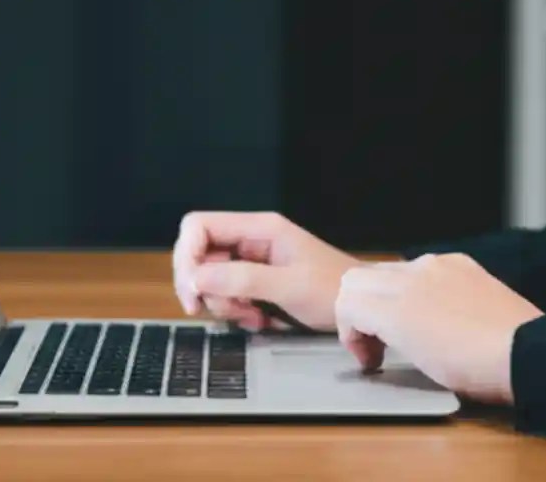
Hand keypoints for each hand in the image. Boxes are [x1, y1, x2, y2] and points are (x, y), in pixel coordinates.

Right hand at [172, 212, 362, 330]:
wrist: (358, 305)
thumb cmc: (332, 290)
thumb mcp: (288, 286)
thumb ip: (243, 279)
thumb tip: (198, 278)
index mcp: (259, 228)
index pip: (199, 226)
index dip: (187, 256)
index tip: (193, 291)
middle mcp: (250, 239)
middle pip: (199, 254)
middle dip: (204, 287)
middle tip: (225, 311)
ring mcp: (251, 260)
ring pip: (210, 278)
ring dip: (223, 303)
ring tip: (252, 317)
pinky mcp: (254, 280)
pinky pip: (227, 293)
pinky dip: (235, 310)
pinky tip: (257, 319)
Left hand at [335, 253, 542, 404]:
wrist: (527, 353)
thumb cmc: (518, 349)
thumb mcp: (485, 315)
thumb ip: (461, 311)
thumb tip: (453, 332)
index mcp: (453, 267)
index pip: (401, 275)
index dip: (391, 304)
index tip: (402, 336)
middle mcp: (429, 266)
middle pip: (370, 274)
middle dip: (366, 309)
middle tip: (379, 347)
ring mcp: (411, 283)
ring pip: (352, 284)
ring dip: (354, 320)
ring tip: (373, 355)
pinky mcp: (396, 309)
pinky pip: (349, 308)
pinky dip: (351, 336)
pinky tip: (371, 362)